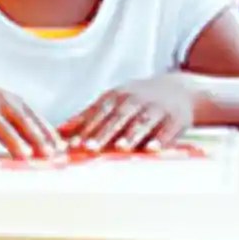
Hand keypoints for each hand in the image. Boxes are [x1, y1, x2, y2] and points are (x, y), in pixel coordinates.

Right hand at [0, 77, 63, 158]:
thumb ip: (8, 122)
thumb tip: (31, 143)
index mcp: (4, 97)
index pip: (31, 114)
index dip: (46, 130)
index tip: (59, 145)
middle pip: (20, 120)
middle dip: (36, 138)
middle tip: (50, 154)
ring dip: (14, 141)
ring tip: (26, 157)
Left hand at [61, 74, 195, 152]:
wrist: (180, 89)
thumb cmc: (138, 99)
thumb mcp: (113, 99)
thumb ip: (87, 116)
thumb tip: (59, 131)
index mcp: (119, 96)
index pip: (100, 112)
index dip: (87, 128)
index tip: (74, 144)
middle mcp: (137, 100)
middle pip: (119, 118)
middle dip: (105, 133)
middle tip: (91, 148)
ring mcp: (157, 108)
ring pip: (142, 122)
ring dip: (131, 135)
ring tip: (121, 148)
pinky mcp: (176, 118)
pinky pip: (167, 130)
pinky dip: (160, 140)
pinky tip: (152, 150)